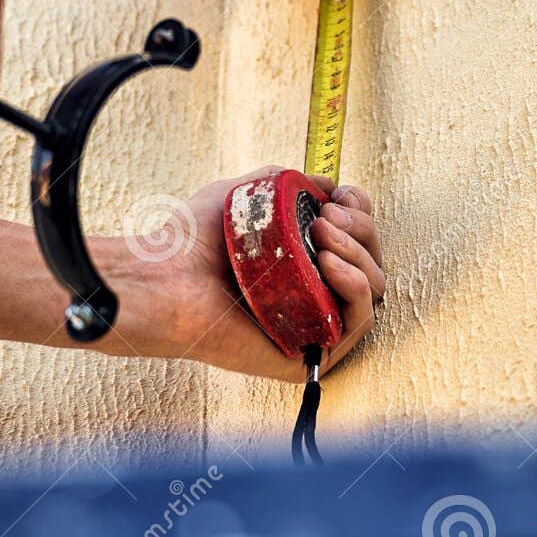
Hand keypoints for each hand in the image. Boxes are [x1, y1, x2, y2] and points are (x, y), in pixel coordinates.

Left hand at [99, 169, 384, 380]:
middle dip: (362, 228)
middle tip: (328, 216)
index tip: (341, 195)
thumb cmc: (193, 241)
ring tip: (323, 234)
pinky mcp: (312, 354)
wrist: (165, 278)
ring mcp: (315, 323)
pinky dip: (355, 286)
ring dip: (358, 253)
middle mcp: (313, 294)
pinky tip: (330, 263)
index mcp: (303, 263)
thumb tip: (330, 185)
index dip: (360, 213)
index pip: (356, 241)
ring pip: (371, 289)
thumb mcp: (247, 193)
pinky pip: (358, 323)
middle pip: (372, 262)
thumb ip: (287, 183)